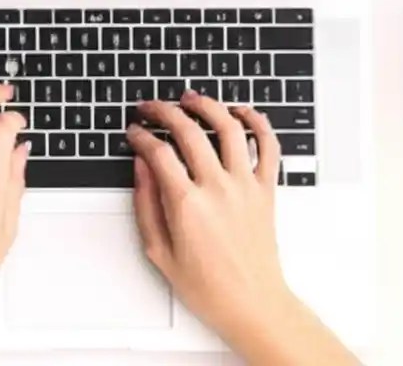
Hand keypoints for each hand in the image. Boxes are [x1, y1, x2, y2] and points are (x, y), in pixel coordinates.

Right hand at [127, 91, 356, 365]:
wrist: (251, 302)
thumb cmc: (207, 285)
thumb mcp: (159, 250)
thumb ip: (146, 204)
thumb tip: (141, 167)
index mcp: (187, 205)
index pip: (158, 153)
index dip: (140, 136)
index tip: (134, 132)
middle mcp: (218, 189)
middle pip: (189, 131)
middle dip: (164, 111)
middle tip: (152, 108)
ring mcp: (245, 186)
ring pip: (229, 128)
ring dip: (208, 106)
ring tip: (191, 99)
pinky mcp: (266, 189)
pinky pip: (268, 146)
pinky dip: (258, 123)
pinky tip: (242, 113)